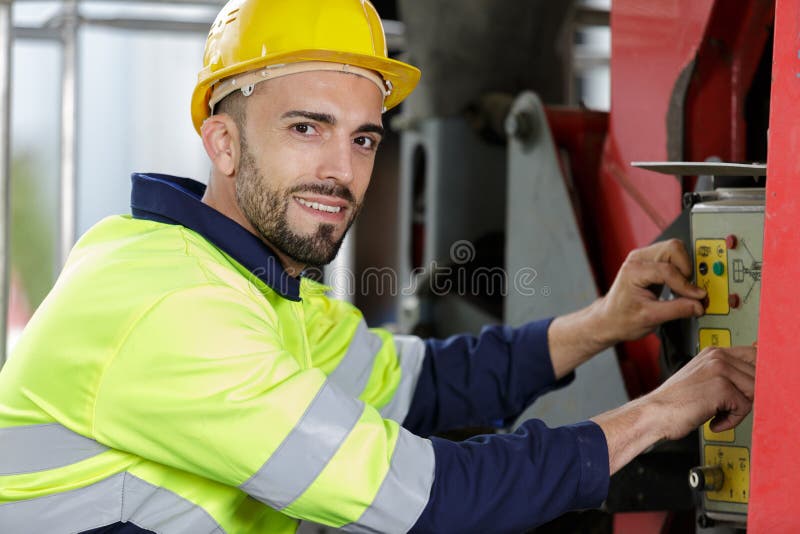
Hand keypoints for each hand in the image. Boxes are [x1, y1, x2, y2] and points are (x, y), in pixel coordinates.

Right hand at [592, 345, 755, 473]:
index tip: (750, 391)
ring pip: (754, 392)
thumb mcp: (704, 381)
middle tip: (726, 408)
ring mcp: (719, 370)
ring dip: (738, 410)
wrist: (654, 414)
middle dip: (747, 397)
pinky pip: (745, 408)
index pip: (755, 356)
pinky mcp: (721, 388)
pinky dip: (731, 421)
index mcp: (713, 353)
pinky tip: (713, 420)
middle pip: (759, 377)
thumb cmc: (676, 402)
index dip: (759, 376)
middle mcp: (717, 356)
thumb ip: (728, 376)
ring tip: (717, 414)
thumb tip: (758, 379)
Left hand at [594, 239, 705, 344]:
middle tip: (690, 288)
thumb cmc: (621, 318)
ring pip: (675, 249)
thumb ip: (677, 310)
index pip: (668, 270)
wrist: (609, 319)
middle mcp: (638, 259)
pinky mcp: (651, 262)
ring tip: (684, 287)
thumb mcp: (650, 318)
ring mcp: (644, 258)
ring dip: (685, 267)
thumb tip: (698, 305)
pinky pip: (672, 256)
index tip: (697, 297)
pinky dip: (681, 269)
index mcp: (634, 270)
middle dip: (686, 268)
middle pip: (673, 248)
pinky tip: (678, 285)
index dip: (685, 285)